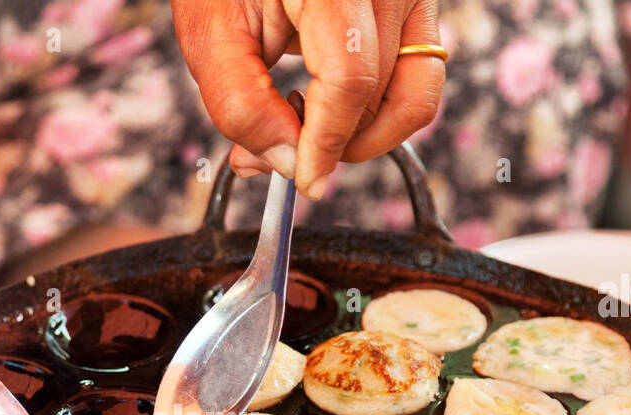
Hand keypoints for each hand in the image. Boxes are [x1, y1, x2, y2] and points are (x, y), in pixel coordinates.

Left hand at [172, 0, 443, 198]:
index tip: (304, 181)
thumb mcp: (211, 37)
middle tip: (269, 153)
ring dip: (359, 135)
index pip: (350, 78)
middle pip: (380, 95)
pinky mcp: (419, 9)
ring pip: (411, 97)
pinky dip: (375, 112)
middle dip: (330, 144)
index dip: (327, 142)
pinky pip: (418, 80)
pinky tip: (325, 111)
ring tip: (301, 131)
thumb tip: (289, 166)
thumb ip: (241, 106)